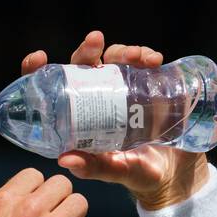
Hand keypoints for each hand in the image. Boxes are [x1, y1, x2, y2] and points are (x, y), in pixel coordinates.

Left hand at [21, 30, 211, 208]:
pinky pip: (142, 64)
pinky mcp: (147, 86)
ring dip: (123, 51)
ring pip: (114, 59)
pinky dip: (146, 56)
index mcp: (80, 119)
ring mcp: (122, 90)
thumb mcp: (115, 171)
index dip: (40, 71)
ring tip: (138, 57)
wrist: (176, 173)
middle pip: (84, 66)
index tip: (40, 57)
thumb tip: (65, 159)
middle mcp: (97, 99)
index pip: (53, 89)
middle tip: (95, 42)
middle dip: (88, 50)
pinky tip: (154, 60)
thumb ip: (94, 167)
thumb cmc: (139, 174)